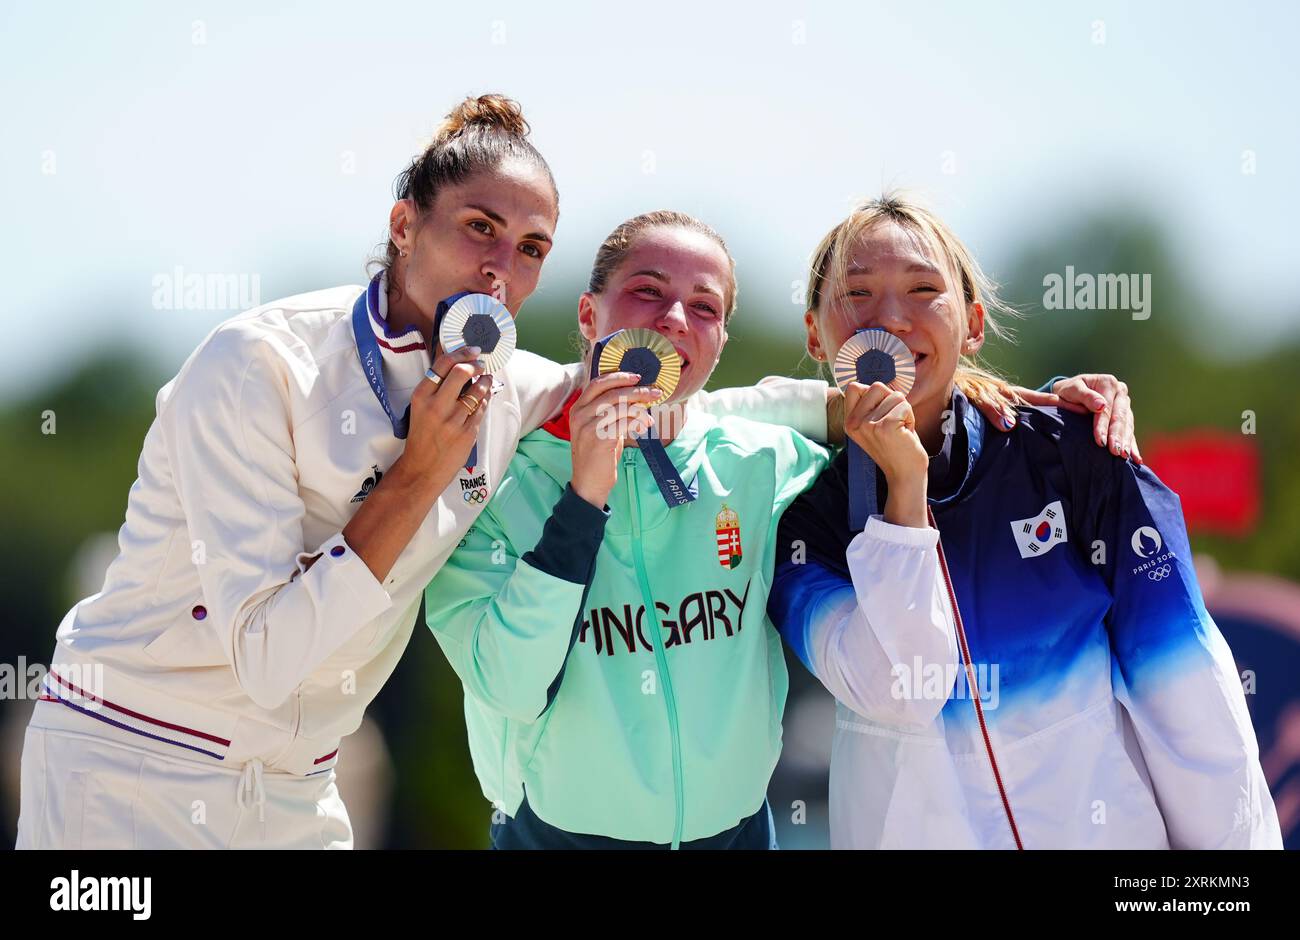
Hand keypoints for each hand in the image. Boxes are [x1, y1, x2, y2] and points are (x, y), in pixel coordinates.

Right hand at [403, 346, 492, 485]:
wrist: (422, 468)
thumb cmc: (422, 434)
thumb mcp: (421, 407)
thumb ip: (437, 388)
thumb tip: (460, 363)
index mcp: (421, 396)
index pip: (443, 364)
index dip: (461, 353)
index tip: (472, 350)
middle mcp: (436, 406)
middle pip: (462, 372)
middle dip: (476, 364)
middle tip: (481, 364)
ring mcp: (453, 420)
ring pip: (477, 390)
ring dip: (485, 381)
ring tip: (486, 379)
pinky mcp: (467, 432)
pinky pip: (482, 408)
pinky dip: (485, 399)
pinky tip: (484, 397)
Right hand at [569, 372, 662, 508]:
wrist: (588, 482)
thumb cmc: (597, 455)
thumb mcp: (597, 428)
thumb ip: (609, 411)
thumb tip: (634, 395)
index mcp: (577, 409)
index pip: (597, 383)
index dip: (618, 377)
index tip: (637, 377)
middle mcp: (580, 415)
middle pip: (612, 393)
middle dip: (636, 390)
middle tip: (654, 392)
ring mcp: (588, 427)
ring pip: (621, 407)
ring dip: (641, 408)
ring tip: (651, 414)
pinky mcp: (600, 439)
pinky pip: (625, 423)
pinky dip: (639, 422)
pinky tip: (645, 426)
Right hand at [843, 381, 927, 527]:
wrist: (905, 474)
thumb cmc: (895, 446)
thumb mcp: (874, 425)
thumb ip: (871, 405)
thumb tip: (877, 383)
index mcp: (849, 422)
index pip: (854, 387)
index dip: (874, 394)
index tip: (881, 412)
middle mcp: (854, 423)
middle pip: (877, 386)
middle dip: (892, 401)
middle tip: (894, 423)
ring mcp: (868, 425)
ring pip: (895, 396)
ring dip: (904, 411)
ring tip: (900, 430)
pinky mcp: (885, 427)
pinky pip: (904, 405)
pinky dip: (911, 417)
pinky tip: (906, 434)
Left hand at [1016, 374, 1140, 463]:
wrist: (1071, 391)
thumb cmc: (1068, 391)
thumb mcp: (1072, 390)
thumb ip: (1085, 396)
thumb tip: (1101, 405)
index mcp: (1108, 383)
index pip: (1106, 408)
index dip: (1103, 426)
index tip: (1100, 441)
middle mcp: (1120, 392)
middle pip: (1120, 417)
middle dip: (1117, 436)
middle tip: (1115, 452)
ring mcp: (1125, 404)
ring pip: (1128, 425)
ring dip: (1126, 442)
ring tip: (1124, 456)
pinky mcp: (1126, 415)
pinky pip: (1130, 431)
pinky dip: (1132, 445)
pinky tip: (1136, 458)